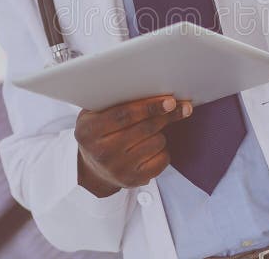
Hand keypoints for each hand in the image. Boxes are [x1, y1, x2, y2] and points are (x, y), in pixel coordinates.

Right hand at [75, 95, 192, 196]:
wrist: (92, 170)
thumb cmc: (98, 133)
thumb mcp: (94, 115)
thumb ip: (114, 101)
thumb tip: (151, 88)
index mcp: (89, 131)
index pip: (124, 115)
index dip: (149, 106)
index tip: (170, 101)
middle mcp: (103, 153)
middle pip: (145, 128)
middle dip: (166, 115)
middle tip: (179, 105)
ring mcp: (119, 169)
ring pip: (157, 142)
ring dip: (160, 132)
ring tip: (150, 131)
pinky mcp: (134, 180)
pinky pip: (163, 159)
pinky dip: (163, 149)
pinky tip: (152, 147)